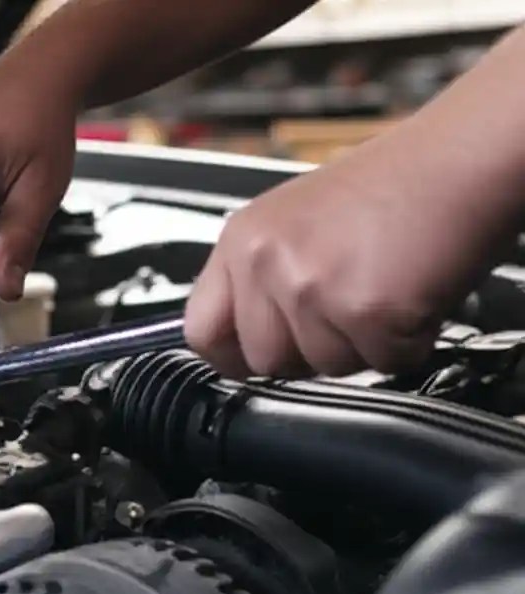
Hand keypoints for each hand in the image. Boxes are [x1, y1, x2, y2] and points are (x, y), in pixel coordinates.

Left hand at [184, 132, 505, 378]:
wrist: (461, 157)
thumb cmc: (394, 186)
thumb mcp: (294, 221)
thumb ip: (261, 277)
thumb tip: (244, 337)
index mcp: (242, 238)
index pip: (201, 330)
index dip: (232, 356)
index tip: (253, 360)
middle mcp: (267, 261)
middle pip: (266, 361)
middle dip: (311, 352)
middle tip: (347, 309)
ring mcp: (312, 287)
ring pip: (327, 367)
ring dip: (364, 344)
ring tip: (384, 286)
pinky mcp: (366, 310)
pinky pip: (384, 363)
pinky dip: (410, 341)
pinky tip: (413, 293)